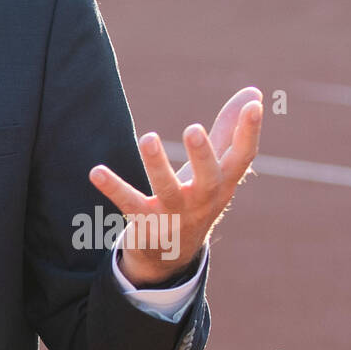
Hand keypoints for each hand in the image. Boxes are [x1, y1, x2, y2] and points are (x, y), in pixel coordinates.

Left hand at [88, 86, 262, 286]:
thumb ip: (231, 131)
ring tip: (148, 138)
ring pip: (167, 191)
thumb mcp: (216, 169)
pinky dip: (113, 188)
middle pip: (208, 179)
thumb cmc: (197, 199)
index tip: (254, 107)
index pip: (243, 157)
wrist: (171, 256)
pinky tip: (96, 171)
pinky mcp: (146, 223)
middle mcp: (203, 200)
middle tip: (194, 129)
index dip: (250, 132)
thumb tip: (254, 93)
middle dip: (202, 155)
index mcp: (224, 183)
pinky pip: (129, 204)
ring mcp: (174, 214)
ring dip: (157, 165)